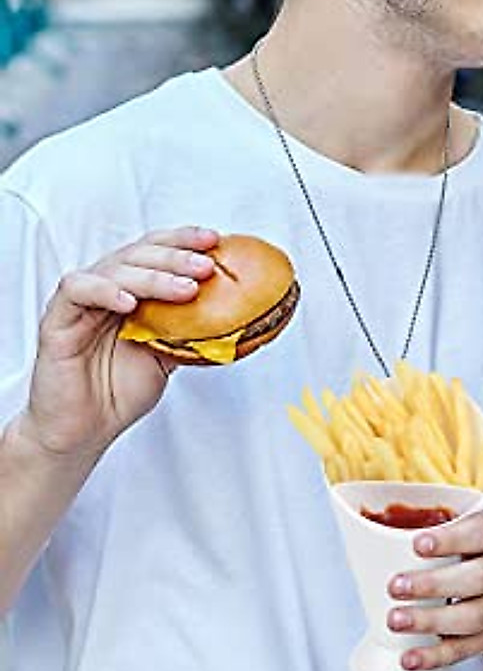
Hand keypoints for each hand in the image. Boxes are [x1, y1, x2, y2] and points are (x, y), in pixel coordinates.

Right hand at [25, 226, 218, 459]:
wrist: (84, 430)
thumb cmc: (119, 390)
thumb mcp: (170, 353)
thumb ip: (191, 329)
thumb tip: (236, 315)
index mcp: (132, 290)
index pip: (156, 251)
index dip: (183, 240)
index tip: (214, 240)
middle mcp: (107, 289)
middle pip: (139, 254)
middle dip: (176, 256)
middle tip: (205, 266)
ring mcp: (82, 303)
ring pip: (114, 269)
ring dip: (153, 276)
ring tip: (185, 288)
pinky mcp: (57, 320)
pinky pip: (78, 291)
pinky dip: (106, 291)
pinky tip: (130, 303)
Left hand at [385, 510, 482, 670]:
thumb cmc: (472, 553)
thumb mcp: (462, 530)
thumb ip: (430, 527)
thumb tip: (368, 533)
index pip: (480, 533)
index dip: (450, 539)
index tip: (416, 544)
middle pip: (478, 577)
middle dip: (433, 584)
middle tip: (395, 587)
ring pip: (473, 617)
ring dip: (431, 621)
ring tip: (396, 621)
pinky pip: (466, 649)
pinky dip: (435, 655)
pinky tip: (410, 657)